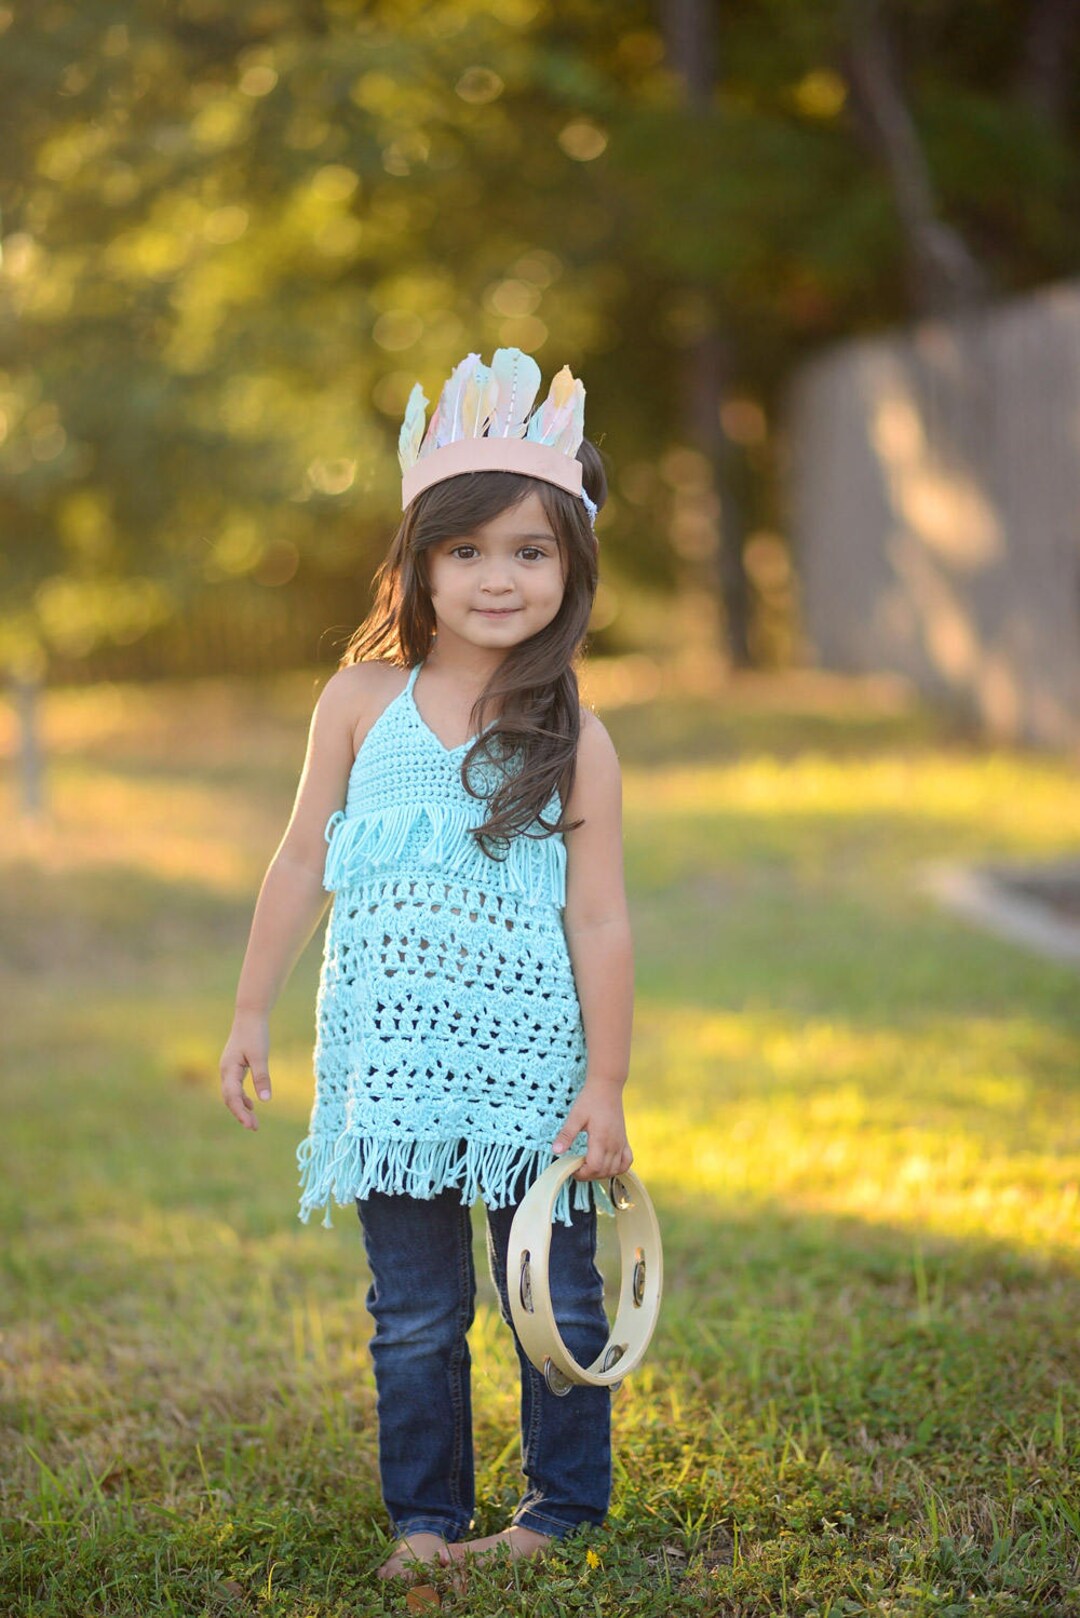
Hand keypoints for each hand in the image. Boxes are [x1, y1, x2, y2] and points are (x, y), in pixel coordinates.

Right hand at [220, 1011, 270, 1130]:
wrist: (250, 1016)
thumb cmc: (255, 1034)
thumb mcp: (260, 1056)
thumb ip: (262, 1077)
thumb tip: (265, 1100)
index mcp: (229, 1069)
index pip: (232, 1097)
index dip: (240, 1112)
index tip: (251, 1125)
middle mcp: (225, 1071)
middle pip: (230, 1099)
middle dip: (241, 1114)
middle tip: (254, 1128)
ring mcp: (228, 1069)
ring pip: (231, 1094)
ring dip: (241, 1108)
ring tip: (253, 1123)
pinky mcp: (234, 1067)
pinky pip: (235, 1087)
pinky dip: (242, 1098)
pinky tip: (252, 1104)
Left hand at [552, 1079, 632, 1181]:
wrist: (607, 1087)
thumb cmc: (590, 1100)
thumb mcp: (575, 1116)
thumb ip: (566, 1135)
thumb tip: (555, 1151)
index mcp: (601, 1139)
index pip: (594, 1167)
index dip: (582, 1173)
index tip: (572, 1169)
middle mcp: (614, 1144)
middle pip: (604, 1171)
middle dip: (589, 1175)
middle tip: (577, 1168)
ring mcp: (621, 1143)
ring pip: (615, 1170)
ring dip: (602, 1174)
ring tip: (589, 1166)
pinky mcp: (624, 1140)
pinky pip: (627, 1161)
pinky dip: (618, 1168)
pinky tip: (607, 1165)